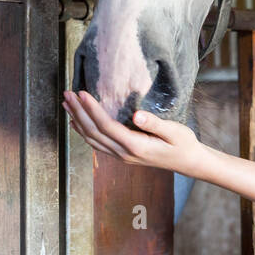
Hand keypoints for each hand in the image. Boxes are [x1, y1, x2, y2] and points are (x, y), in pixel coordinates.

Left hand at [62, 90, 206, 175]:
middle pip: (94, 132)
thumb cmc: (183, 143)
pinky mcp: (122, 155)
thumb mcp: (175, 132)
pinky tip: (77, 123)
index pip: (106, 125)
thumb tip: (136, 115)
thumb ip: (155, 124)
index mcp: (135, 146)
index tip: (82, 93)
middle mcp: (124, 153)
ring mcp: (121, 156)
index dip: (92, 109)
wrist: (188, 162)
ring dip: (77, 121)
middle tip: (67, 94)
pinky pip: (97, 144)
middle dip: (78, 112)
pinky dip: (83, 133)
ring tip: (67, 104)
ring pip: (92, 139)